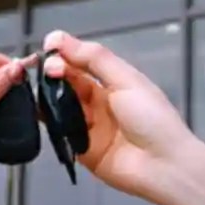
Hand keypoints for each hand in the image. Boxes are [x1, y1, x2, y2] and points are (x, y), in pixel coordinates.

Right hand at [42, 30, 204, 204]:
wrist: (164, 166)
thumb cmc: (153, 119)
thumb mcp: (126, 80)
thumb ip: (95, 59)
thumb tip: (61, 38)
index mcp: (115, 82)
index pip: (83, 62)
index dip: (65, 53)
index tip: (49, 46)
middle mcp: (100, 102)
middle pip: (68, 82)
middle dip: (54, 72)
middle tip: (48, 70)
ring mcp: (90, 126)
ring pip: (59, 105)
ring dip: (47, 95)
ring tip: (40, 88)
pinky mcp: (80, 149)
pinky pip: (59, 132)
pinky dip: (48, 121)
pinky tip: (40, 111)